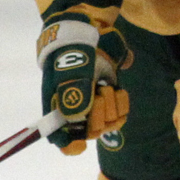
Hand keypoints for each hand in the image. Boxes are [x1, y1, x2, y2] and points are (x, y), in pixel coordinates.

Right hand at [37, 19, 130, 153]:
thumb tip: (79, 118)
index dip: (70, 146)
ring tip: (104, 86)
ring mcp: (95, 106)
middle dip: (98, 115)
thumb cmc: (71, 53)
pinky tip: (117, 89)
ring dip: (110, 105)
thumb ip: (73, 93)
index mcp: (58, 108)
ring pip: (107, 124)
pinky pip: (121, 115)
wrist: (88, 33)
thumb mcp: (69, 71)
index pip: (61, 138)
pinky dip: (121, 103)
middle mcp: (76, 111)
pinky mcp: (111, 100)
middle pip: (90, 132)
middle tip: (97, 92)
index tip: (81, 145)